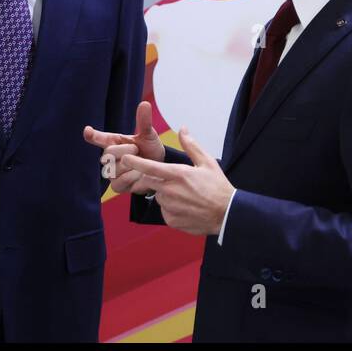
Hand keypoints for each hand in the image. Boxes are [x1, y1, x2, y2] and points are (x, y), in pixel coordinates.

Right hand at [84, 100, 166, 194]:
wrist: (158, 169)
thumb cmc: (149, 149)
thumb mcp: (148, 135)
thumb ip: (144, 122)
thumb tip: (144, 103)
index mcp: (114, 141)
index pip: (100, 138)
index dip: (93, 135)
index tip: (87, 131)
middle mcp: (109, 157)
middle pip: (108, 153)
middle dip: (126, 150)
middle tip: (137, 150)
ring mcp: (111, 172)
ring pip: (114, 168)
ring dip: (130, 165)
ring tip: (139, 163)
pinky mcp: (117, 186)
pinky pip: (119, 182)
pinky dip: (132, 177)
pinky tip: (139, 174)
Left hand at [120, 128, 234, 234]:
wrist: (227, 214)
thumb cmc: (218, 186)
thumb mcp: (208, 162)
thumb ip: (191, 146)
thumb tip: (183, 129)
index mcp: (178, 174)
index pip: (149, 167)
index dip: (135, 162)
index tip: (124, 158)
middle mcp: (171, 191)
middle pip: (148, 182)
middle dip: (150, 178)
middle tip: (168, 179)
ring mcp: (170, 207)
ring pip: (158, 197)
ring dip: (165, 193)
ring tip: (185, 194)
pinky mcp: (171, 220)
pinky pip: (164, 211)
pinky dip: (170, 208)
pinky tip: (186, 206)